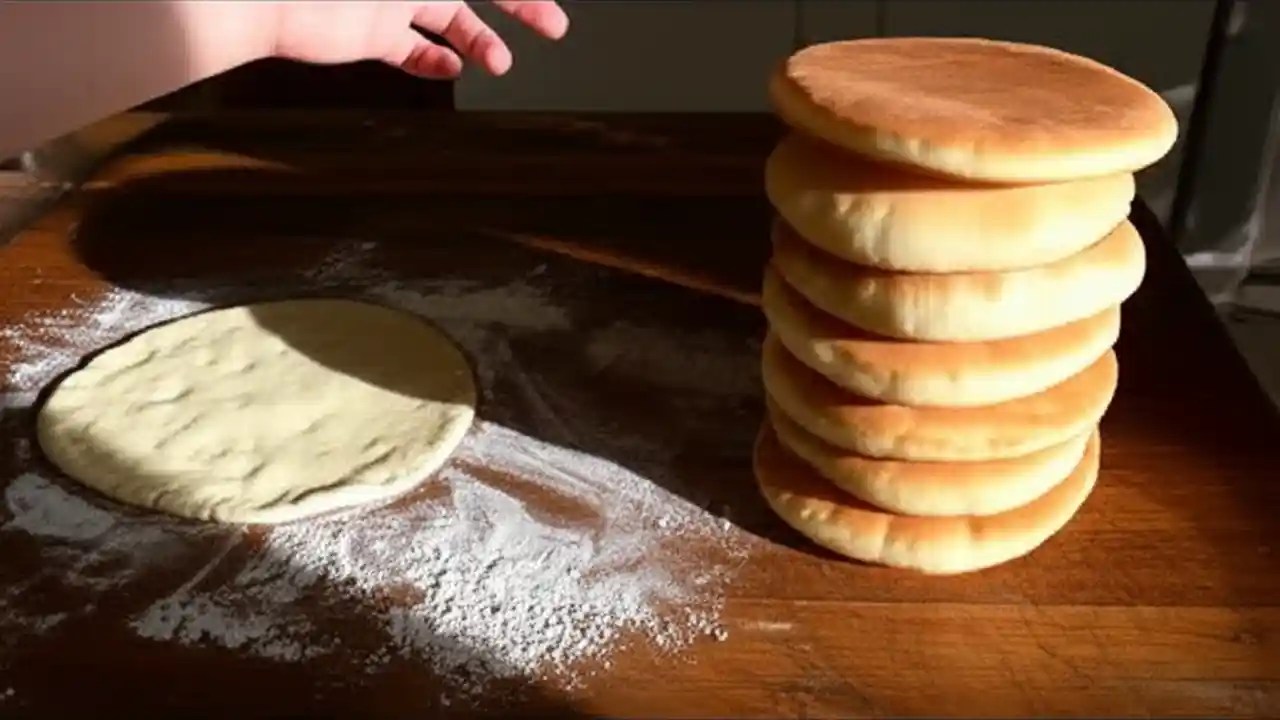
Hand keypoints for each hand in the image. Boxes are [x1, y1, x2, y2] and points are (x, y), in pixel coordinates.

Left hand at [268, 1, 568, 78]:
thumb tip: (451, 28)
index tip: (544, 6)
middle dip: (521, 6)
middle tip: (555, 27)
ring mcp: (391, 2)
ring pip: (453, 22)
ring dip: (482, 41)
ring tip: (501, 64)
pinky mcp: (371, 35)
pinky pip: (413, 51)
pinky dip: (436, 61)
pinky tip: (453, 69)